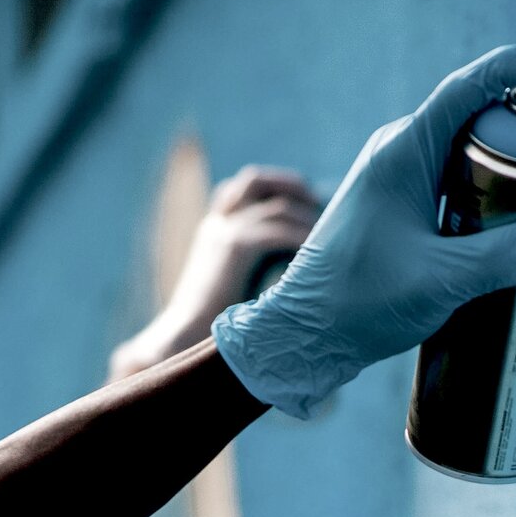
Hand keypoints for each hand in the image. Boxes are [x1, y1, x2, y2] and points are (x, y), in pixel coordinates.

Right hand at [109, 167, 318, 381]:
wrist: (184, 337)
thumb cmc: (214, 322)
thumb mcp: (236, 282)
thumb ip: (258, 264)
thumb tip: (297, 264)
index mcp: (215, 229)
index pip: (243, 188)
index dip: (277, 187)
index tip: (308, 202)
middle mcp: (218, 223)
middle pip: (255, 179)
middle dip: (292, 186)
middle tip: (321, 206)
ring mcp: (225, 231)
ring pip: (276, 205)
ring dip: (307, 218)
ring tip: (331, 235)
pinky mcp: (234, 247)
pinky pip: (278, 230)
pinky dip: (302, 238)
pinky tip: (319, 254)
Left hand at [211, 45, 515, 419]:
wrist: (305, 336)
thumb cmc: (359, 304)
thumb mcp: (440, 282)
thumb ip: (504, 256)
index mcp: (402, 151)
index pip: (469, 86)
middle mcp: (397, 154)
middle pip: (475, 120)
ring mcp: (394, 180)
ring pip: (465, 155)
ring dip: (506, 167)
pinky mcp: (397, 209)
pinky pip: (451, 184)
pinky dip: (485, 193)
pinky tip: (510, 225)